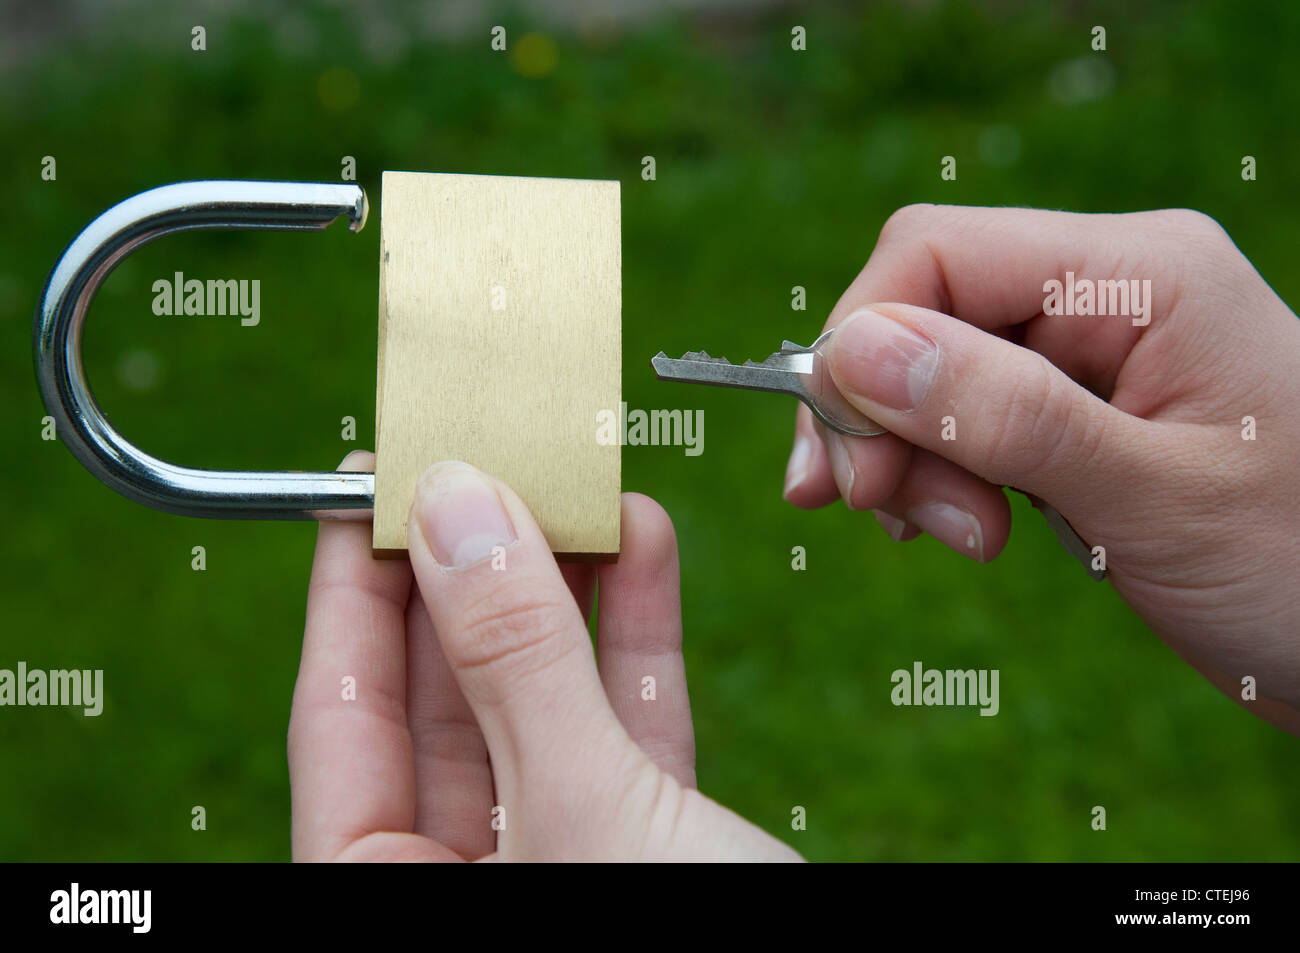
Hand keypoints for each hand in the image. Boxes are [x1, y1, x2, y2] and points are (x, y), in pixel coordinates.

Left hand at [289, 453, 799, 860]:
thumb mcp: (584, 813)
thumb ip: (514, 661)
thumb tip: (452, 509)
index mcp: (395, 898)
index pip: (341, 715)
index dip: (349, 588)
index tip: (364, 480)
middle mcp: (470, 878)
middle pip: (447, 691)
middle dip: (472, 565)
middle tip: (484, 454)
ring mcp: (565, 856)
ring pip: (546, 696)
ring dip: (567, 583)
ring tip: (573, 478)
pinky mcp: (655, 843)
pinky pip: (631, 722)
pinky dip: (640, 632)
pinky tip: (643, 543)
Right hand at [783, 205, 1299, 732]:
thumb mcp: (1150, 497)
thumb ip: (1005, 415)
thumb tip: (853, 349)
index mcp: (1140, 273)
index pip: (938, 255)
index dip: (862, 346)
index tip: (847, 466)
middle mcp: (1107, 292)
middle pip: (923, 312)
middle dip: (883, 417)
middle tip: (888, 518)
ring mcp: (1091, 354)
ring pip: (931, 372)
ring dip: (909, 457)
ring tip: (959, 540)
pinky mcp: (1077, 412)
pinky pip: (967, 418)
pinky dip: (938, 473)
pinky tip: (955, 528)